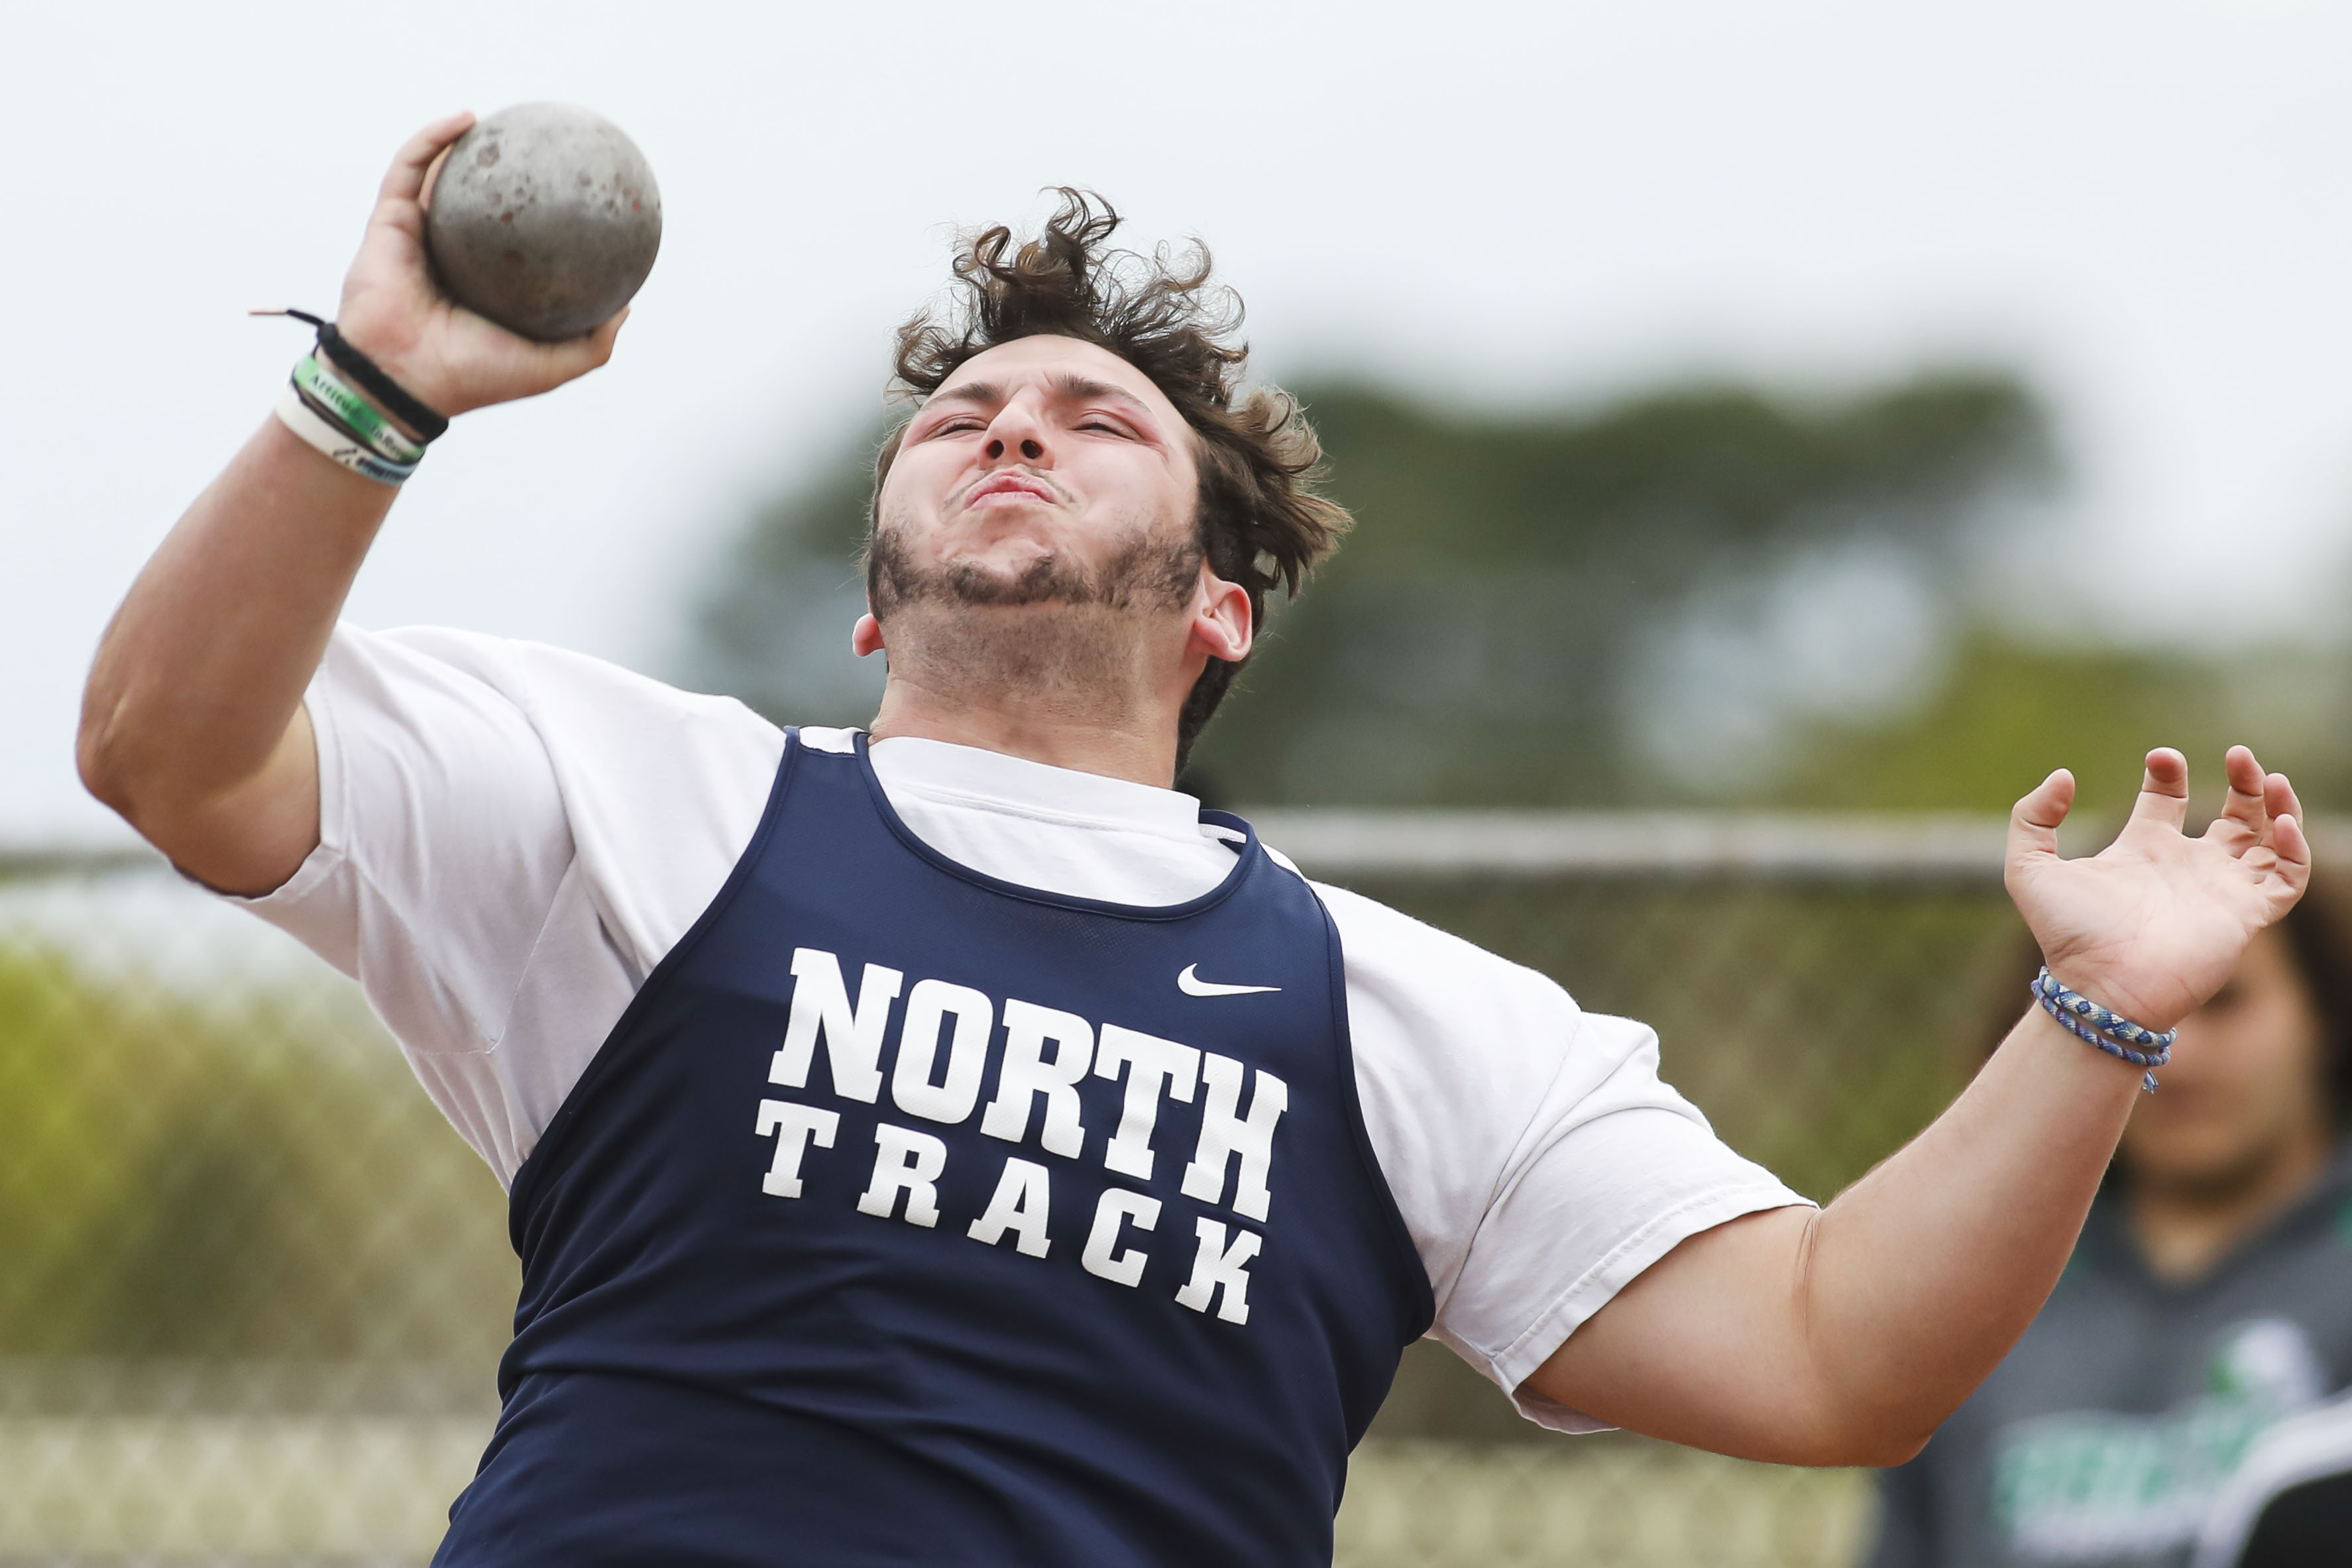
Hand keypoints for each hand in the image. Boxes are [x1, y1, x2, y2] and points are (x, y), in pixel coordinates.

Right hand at [329, 113, 627, 418]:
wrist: (405, 378)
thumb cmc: (474, 376)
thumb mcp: (552, 365)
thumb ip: (593, 342)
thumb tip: (628, 304)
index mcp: (485, 286)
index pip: (517, 242)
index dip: (543, 213)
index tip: (576, 189)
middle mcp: (452, 257)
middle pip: (479, 203)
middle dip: (503, 170)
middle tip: (539, 143)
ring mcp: (418, 236)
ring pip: (442, 175)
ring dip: (466, 141)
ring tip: (501, 118)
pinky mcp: (388, 221)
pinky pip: (410, 168)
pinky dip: (433, 138)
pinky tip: (466, 117)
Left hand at [2007, 746, 2309, 1030]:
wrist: (2100, 986)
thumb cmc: (2067, 935)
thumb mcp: (2029, 868)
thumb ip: (2032, 817)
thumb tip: (2063, 776)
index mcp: (2141, 850)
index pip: (2166, 800)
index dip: (2167, 772)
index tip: (2160, 757)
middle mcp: (2185, 867)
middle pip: (2232, 815)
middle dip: (2242, 780)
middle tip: (2238, 754)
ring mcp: (2219, 889)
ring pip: (2268, 840)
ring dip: (2277, 805)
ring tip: (2270, 777)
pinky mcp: (2246, 914)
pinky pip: (2287, 877)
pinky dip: (2294, 848)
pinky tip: (2280, 822)